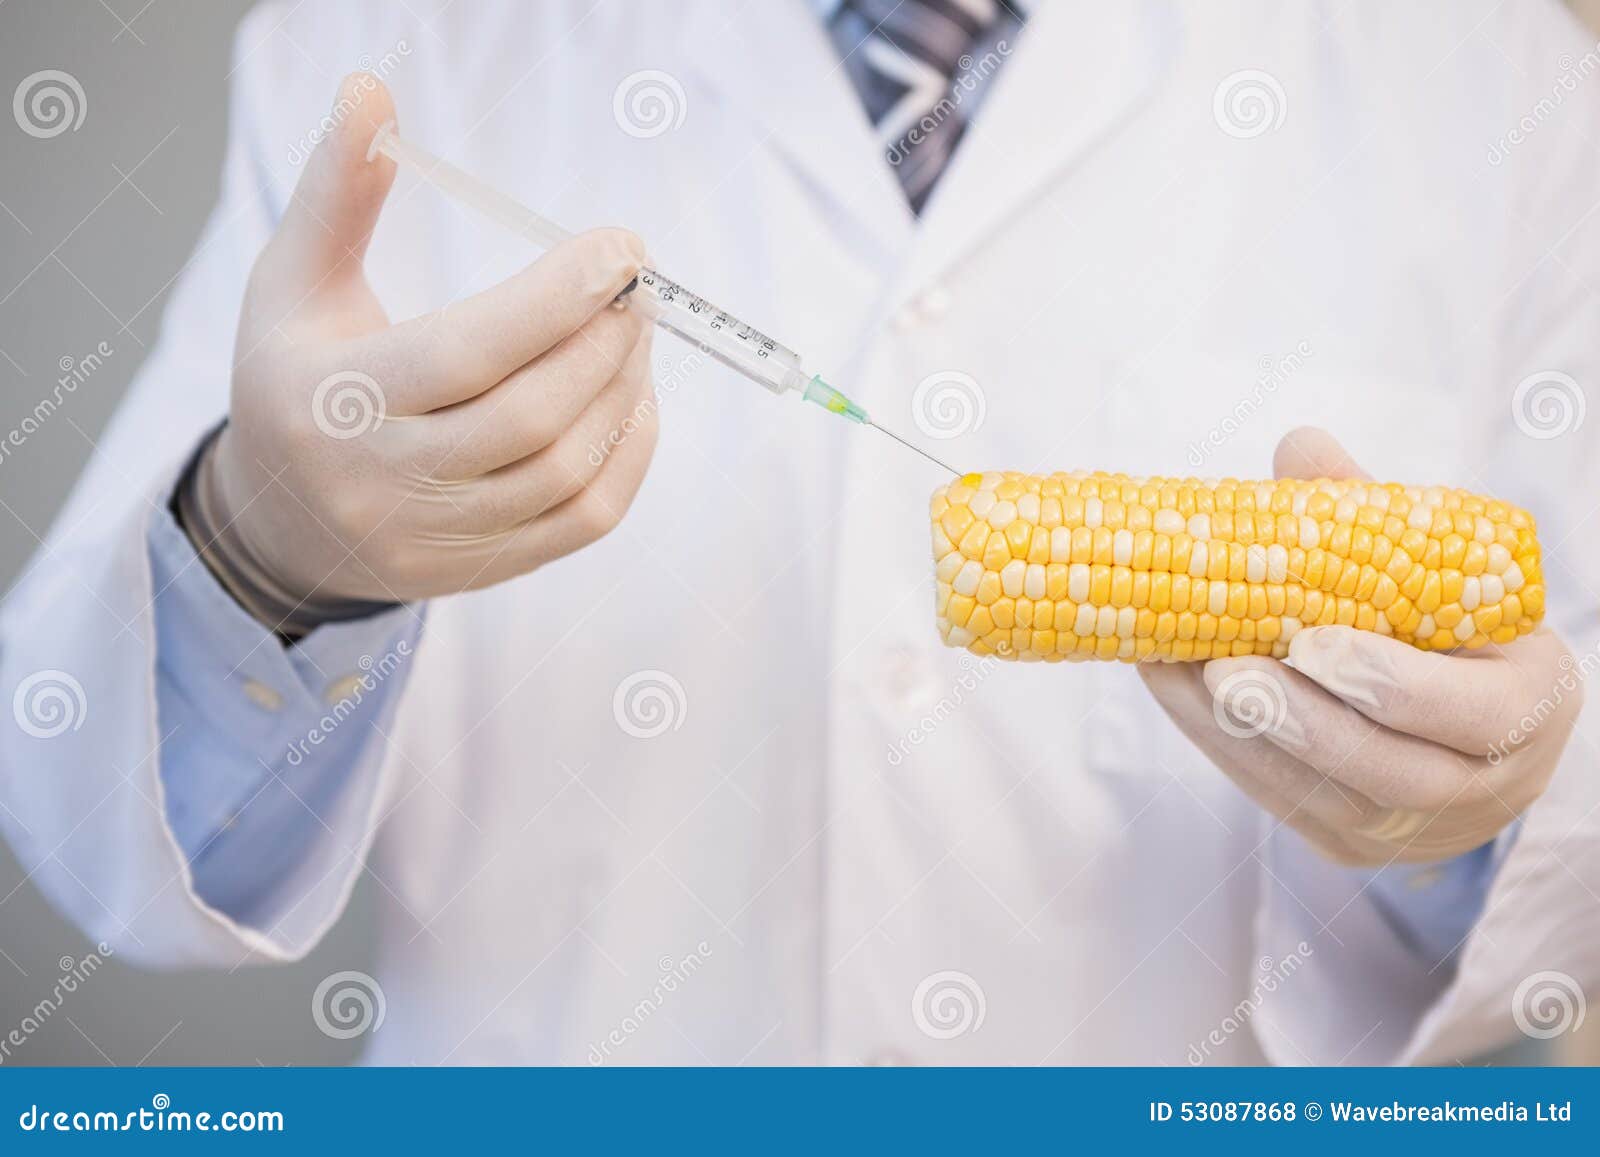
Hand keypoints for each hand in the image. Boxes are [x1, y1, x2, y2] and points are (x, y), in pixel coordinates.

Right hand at [189, 75, 655, 628]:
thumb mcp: (293, 283)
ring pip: (565, 470)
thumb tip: (371, 91)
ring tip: (637, 329)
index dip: (557, 299)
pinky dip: (628, 454)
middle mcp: (381, 483)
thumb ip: (338, 193)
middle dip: (604, 341)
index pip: (467, 353)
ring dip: (623, 390)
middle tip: (638, 284)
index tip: (621, 248)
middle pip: (530, 417)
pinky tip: (634, 399)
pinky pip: (583, 520)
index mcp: (333, 402)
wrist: (281, 522)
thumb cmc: (297, 380)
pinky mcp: (477, 573)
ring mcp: (433, 540)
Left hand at [1139, 427, 1580, 865]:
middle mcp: (1477, 787)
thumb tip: (1300, 449)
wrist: (1462, 727)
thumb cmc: (1452, 628)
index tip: (1313, 641)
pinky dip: (1217, 742)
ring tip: (1171, 667)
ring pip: (1317, 796)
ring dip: (1234, 733)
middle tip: (1221, 668)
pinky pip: (1277, 800)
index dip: (1389, 682)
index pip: (1467, 713)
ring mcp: (1408, 831)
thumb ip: (1376, 512)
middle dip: (1295, 720)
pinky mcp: (1344, 844)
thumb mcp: (1443, 572)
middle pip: (1383, 771)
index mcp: (1524, 710)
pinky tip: (1167, 683)